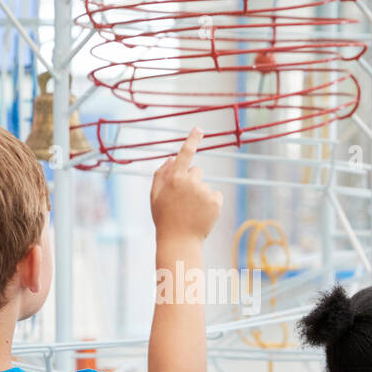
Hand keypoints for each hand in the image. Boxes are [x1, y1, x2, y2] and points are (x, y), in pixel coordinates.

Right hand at [150, 128, 221, 243]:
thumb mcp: (155, 196)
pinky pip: (215, 195)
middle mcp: (190, 182)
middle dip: (191, 181)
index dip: (192, 139)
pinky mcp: (216, 201)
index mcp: (174, 178)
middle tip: (183, 200)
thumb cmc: (164, 219)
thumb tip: (172, 157)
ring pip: (205, 185)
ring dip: (200, 194)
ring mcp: (204, 191)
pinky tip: (201, 214)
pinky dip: (210, 203)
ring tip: (191, 211)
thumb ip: (161, 174)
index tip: (199, 128)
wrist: (179, 242)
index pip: (185, 153)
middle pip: (196, 171)